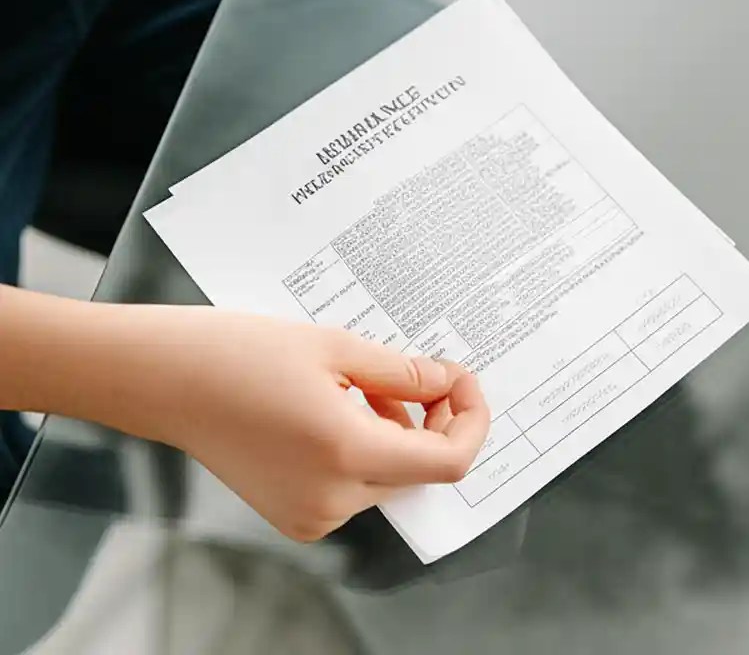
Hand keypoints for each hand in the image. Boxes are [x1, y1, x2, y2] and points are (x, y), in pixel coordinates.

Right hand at [157, 311, 489, 541]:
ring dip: (398, 434)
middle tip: (419, 375)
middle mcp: (333, 498)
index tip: (461, 381)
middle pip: (421, 470)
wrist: (163, 381)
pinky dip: (366, 451)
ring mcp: (311, 515)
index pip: (448, 461)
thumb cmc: (235, 356)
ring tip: (370, 386)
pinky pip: (356, 488)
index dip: (470, 420)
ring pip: (390, 478)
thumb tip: (446, 382)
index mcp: (347, 453)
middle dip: (433, 422)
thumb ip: (402, 372)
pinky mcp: (295, 516)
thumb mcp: (335, 347)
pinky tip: (342, 411)